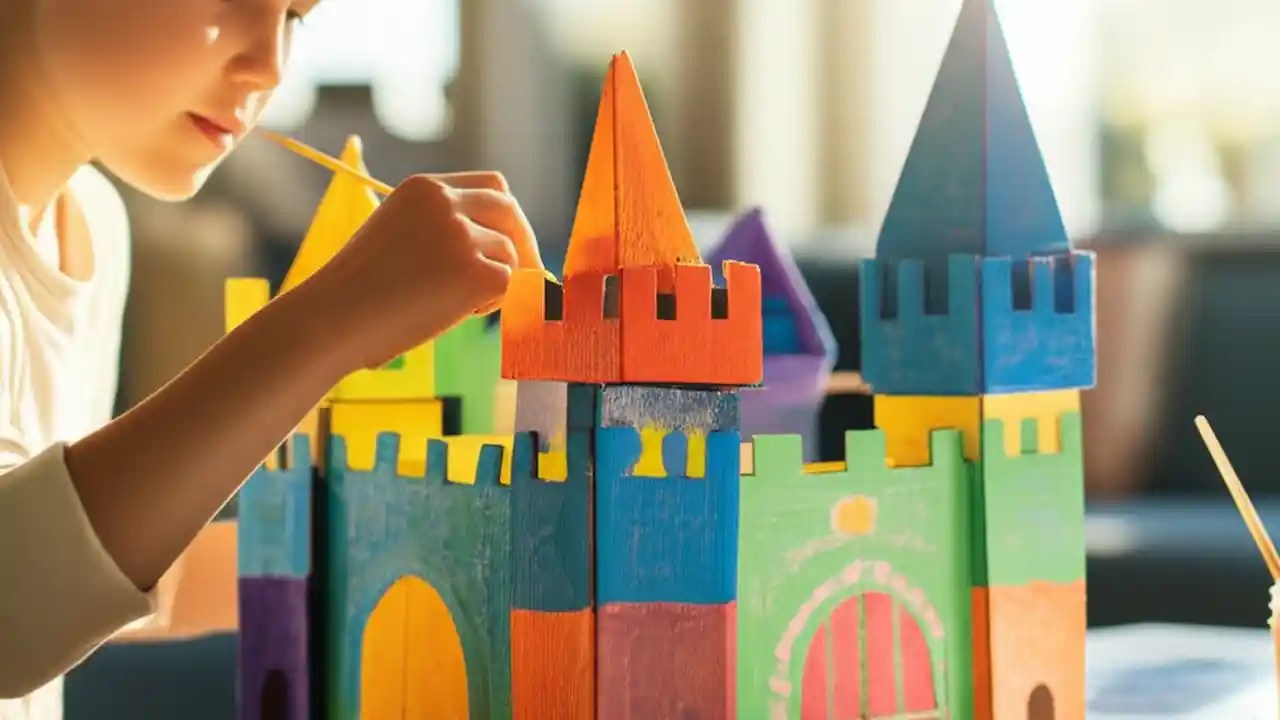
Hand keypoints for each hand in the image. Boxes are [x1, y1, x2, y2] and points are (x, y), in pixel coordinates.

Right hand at [308, 171, 541, 370]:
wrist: (332, 320)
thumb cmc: (357, 293)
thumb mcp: (397, 236)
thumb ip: (441, 229)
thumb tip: (498, 247)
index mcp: (424, 188)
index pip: (491, 186)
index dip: (505, 215)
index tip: (510, 239)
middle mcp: (445, 202)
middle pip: (509, 211)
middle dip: (524, 242)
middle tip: (528, 273)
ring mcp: (462, 235)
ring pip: (509, 256)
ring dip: (492, 283)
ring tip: (448, 305)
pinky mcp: (477, 272)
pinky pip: (508, 286)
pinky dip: (489, 304)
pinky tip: (452, 314)